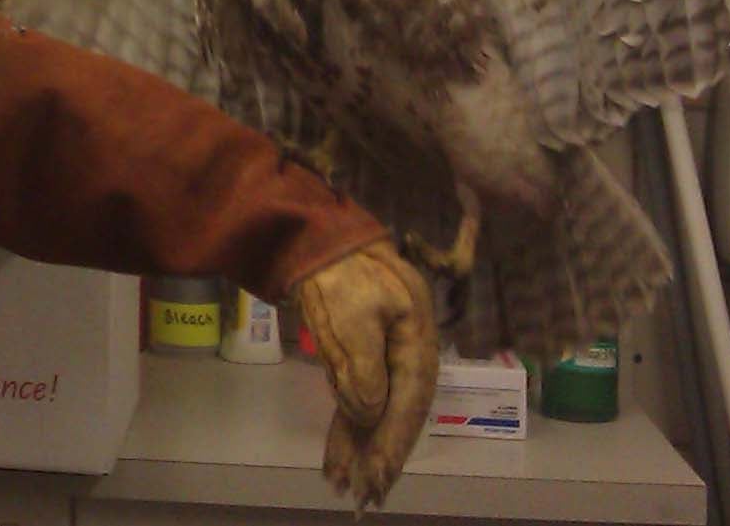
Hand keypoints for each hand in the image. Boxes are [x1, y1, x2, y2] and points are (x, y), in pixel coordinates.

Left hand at [294, 242, 438, 508]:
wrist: (312, 236)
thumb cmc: (338, 272)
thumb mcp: (353, 317)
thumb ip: (364, 369)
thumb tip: (369, 413)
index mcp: (417, 338)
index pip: (411, 400)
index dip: (395, 441)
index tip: (380, 475)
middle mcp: (405, 350)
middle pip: (397, 412)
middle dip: (381, 454)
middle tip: (367, 494)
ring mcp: (382, 354)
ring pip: (374, 411)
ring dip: (360, 449)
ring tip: (346, 486)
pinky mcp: (359, 356)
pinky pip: (356, 400)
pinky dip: (346, 429)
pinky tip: (337, 458)